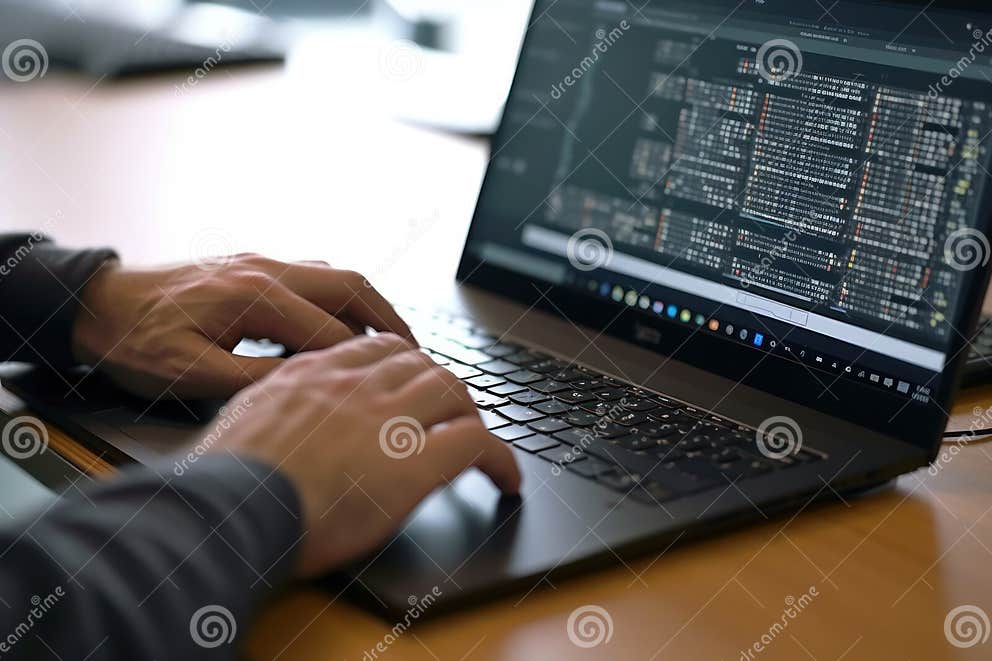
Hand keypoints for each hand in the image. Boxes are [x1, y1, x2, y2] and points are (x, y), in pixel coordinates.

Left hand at [71, 254, 413, 398]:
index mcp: (252, 296)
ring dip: (368, 305)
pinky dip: (340, 299)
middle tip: (416, 351)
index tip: (394, 383)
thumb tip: (307, 384)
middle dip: (388, 318)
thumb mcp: (189, 374)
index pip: (329, 329)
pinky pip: (312, 276)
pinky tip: (344, 323)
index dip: (364, 360)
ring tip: (391, 339)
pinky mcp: (250, 267)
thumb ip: (254, 377)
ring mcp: (258, 263)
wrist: (94, 303)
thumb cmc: (134, 341)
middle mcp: (263, 270)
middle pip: (348, 285)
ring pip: (334, 276)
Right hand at [207, 333, 520, 575]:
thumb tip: (283, 419)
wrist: (227, 510)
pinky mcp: (415, 462)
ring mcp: (388, 418)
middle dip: (443, 386)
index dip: (404, 364)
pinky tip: (505, 481)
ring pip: (455, 391)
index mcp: (313, 372)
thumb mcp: (239, 420)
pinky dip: (501, 460)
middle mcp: (356, 385)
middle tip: (451, 414)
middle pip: (423, 364)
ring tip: (476, 442)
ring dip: (470, 415)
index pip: (377, 350)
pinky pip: (477, 443)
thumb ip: (274, 407)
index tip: (411, 382)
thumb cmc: (221, 481)